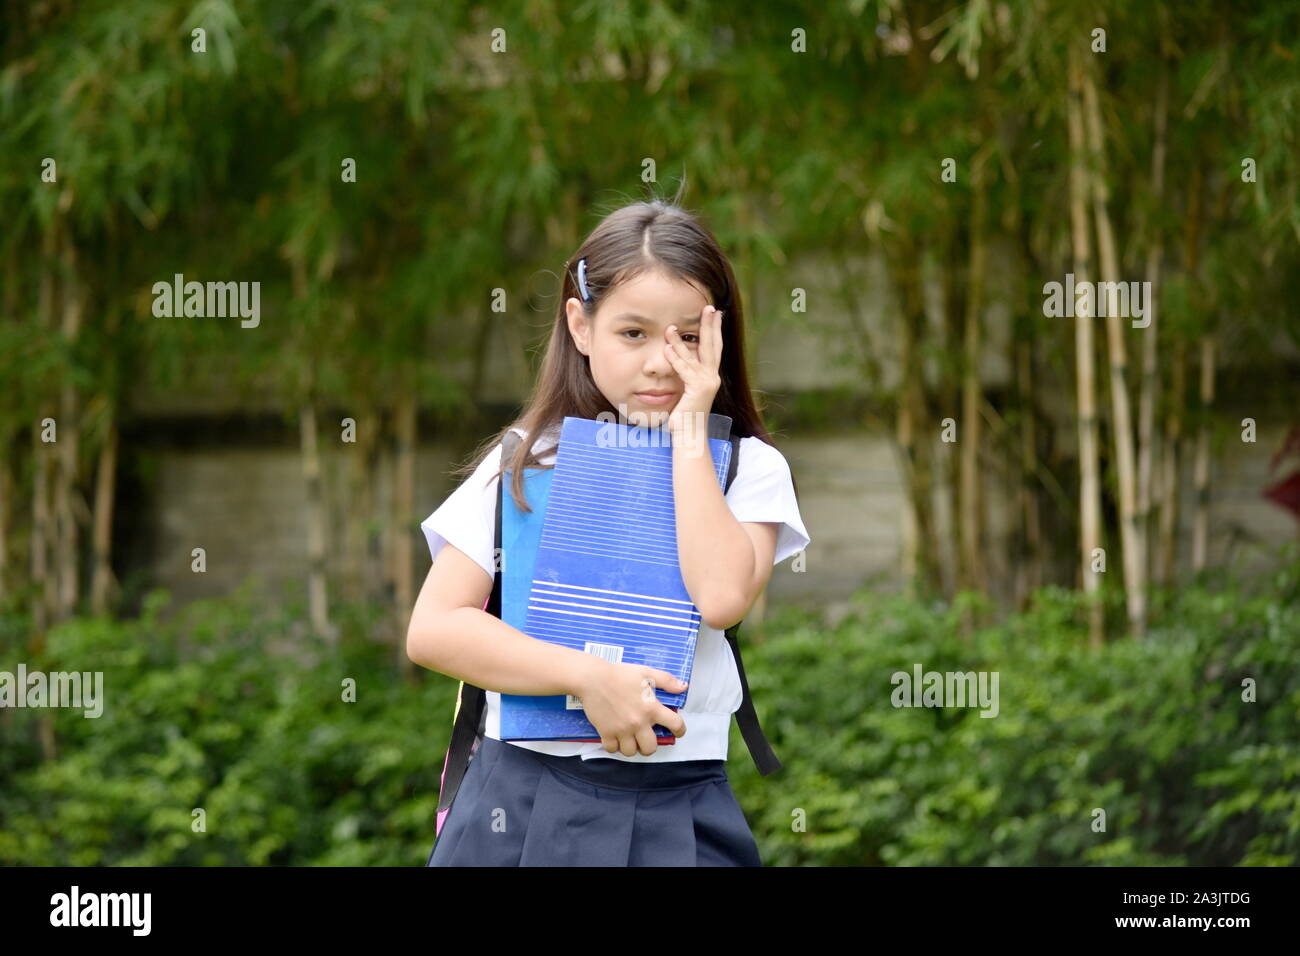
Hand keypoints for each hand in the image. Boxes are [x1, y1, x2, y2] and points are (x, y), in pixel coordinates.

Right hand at [574, 657, 687, 756]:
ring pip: (631, 752)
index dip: (680, 730)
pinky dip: (614, 746)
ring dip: (632, 747)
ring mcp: (622, 729)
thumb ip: (666, 680)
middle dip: (650, 745)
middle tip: (646, 738)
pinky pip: (612, 749)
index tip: (678, 732)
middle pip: (650, 748)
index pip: (675, 724)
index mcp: (651, 708)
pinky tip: (615, 738)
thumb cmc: (619, 674)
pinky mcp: (606, 732)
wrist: (593, 678)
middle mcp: (638, 722)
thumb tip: (683, 687)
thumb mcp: (646, 672)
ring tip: (630, 739)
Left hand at [664, 304, 722, 437]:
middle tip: (710, 308)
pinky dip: (675, 359)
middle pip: (712, 346)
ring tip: (669, 327)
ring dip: (679, 341)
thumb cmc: (685, 416)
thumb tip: (674, 357)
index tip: (715, 314)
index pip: (714, 348)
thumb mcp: (685, 391)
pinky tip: (667, 349)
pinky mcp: (697, 390)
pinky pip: (684, 371)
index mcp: (710, 376)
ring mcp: (706, 383)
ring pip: (693, 356)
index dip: (714, 330)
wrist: (691, 435)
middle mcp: (711, 377)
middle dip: (710, 325)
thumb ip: (684, 374)